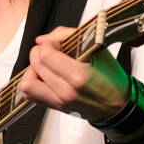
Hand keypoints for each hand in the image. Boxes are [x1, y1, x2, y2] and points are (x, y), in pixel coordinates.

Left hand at [17, 25, 132, 122]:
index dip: (48, 44)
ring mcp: (58, 101)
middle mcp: (65, 91)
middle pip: (36, 65)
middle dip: (41, 53)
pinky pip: (29, 94)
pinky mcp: (53, 107)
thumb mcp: (97, 49)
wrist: (117, 105)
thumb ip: (68, 36)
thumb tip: (43, 39)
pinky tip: (44, 76)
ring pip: (26, 82)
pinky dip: (32, 82)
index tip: (57, 44)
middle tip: (53, 52)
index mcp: (78, 76)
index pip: (45, 55)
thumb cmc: (111, 78)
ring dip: (33, 70)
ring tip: (45, 66)